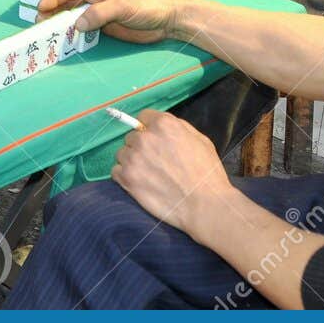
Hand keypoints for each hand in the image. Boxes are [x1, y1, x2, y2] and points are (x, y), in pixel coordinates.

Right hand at [36, 0, 178, 44]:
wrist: (168, 20)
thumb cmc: (147, 5)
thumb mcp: (122, 6)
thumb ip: (99, 14)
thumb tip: (76, 25)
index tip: (41, 8)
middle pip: (67, 3)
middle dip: (52, 12)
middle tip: (40, 25)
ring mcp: (99, 13)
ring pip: (73, 17)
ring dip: (61, 24)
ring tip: (48, 34)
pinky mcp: (104, 27)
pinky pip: (84, 30)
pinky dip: (73, 34)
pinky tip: (66, 41)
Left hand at [110, 109, 234, 236]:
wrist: (204, 206)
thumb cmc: (207, 174)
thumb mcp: (200, 140)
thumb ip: (178, 128)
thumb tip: (160, 126)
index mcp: (164, 124)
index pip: (143, 117)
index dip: (149, 129)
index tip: (155, 141)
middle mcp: (144, 137)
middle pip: (132, 136)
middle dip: (141, 147)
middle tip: (156, 162)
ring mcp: (133, 157)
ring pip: (123, 153)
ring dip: (132, 161)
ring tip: (148, 175)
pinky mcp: (126, 177)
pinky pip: (116, 171)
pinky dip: (125, 177)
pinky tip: (140, 183)